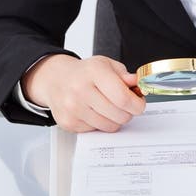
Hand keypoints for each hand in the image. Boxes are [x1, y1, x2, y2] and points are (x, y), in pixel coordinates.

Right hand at [22, 54, 145, 132]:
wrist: (56, 79)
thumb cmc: (84, 72)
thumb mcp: (106, 65)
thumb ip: (125, 76)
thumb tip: (138, 86)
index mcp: (93, 72)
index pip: (122, 97)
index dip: (137, 104)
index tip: (139, 104)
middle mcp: (80, 90)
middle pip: (119, 115)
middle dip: (128, 112)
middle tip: (125, 105)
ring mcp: (73, 109)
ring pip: (110, 126)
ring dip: (115, 119)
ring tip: (109, 107)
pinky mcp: (69, 123)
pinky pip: (97, 131)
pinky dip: (101, 123)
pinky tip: (95, 111)